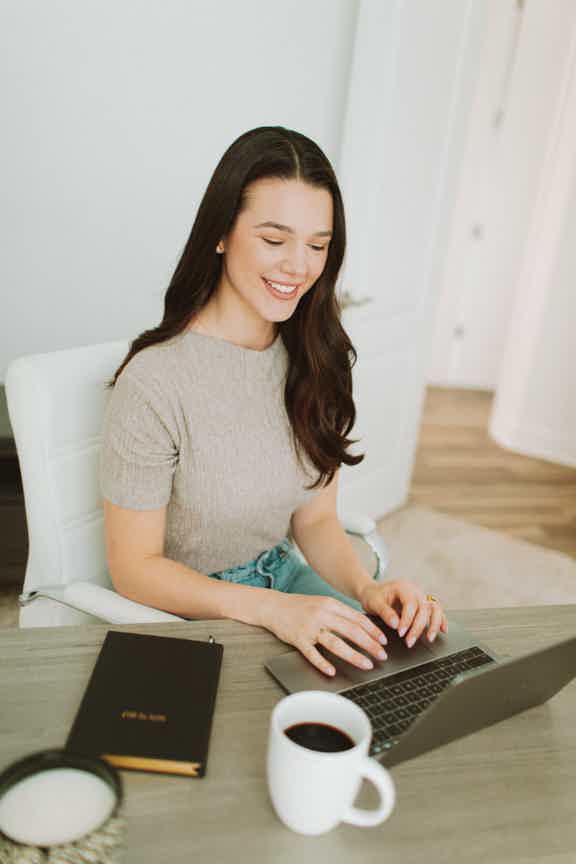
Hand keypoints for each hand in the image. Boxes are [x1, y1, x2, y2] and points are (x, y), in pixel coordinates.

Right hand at [263, 592, 389, 676]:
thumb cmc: (300, 607)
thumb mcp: (322, 604)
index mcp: (330, 604)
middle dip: (370, 644)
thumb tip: (362, 627)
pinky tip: (331, 671)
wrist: (274, 606)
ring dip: (353, 655)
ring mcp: (310, 627)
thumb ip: (339, 613)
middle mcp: (322, 614)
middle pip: (351, 630)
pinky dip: (322, 663)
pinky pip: (312, 653)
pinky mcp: (298, 639)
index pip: (357, 618)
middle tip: (382, 655)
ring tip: (366, 664)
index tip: (384, 640)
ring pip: (335, 643)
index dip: (373, 630)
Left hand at [358, 579, 447, 646]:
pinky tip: (443, 630)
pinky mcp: (423, 604)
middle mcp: (414, 590)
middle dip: (418, 627)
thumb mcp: (374, 603)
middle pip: (424, 608)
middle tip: (409, 642)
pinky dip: (441, 620)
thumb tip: (396, 624)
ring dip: (434, 624)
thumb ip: (385, 612)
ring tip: (429, 638)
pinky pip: (436, 610)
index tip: (401, 633)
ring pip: (434, 608)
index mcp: (402, 587)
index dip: (407, 620)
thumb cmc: (373, 596)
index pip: (410, 604)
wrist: (373, 593)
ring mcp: (420, 596)